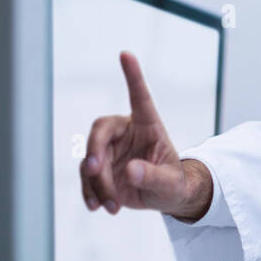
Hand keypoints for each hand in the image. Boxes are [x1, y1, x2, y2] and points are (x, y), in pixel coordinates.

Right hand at [80, 51, 210, 218]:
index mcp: (148, 125)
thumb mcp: (171, 184)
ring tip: (110, 206)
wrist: (164, 198)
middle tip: (94, 171)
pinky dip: (90, 193)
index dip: (132, 76)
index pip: (140, 97)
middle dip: (94, 150)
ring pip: (90, 160)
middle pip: (100, 130)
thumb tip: (131, 171)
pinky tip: (98, 206)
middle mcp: (125, 133)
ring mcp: (110, 151)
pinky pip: (86, 177)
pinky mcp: (100, 170)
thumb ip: (154, 176)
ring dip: (96, 183)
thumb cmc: (174, 184)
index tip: (126, 54)